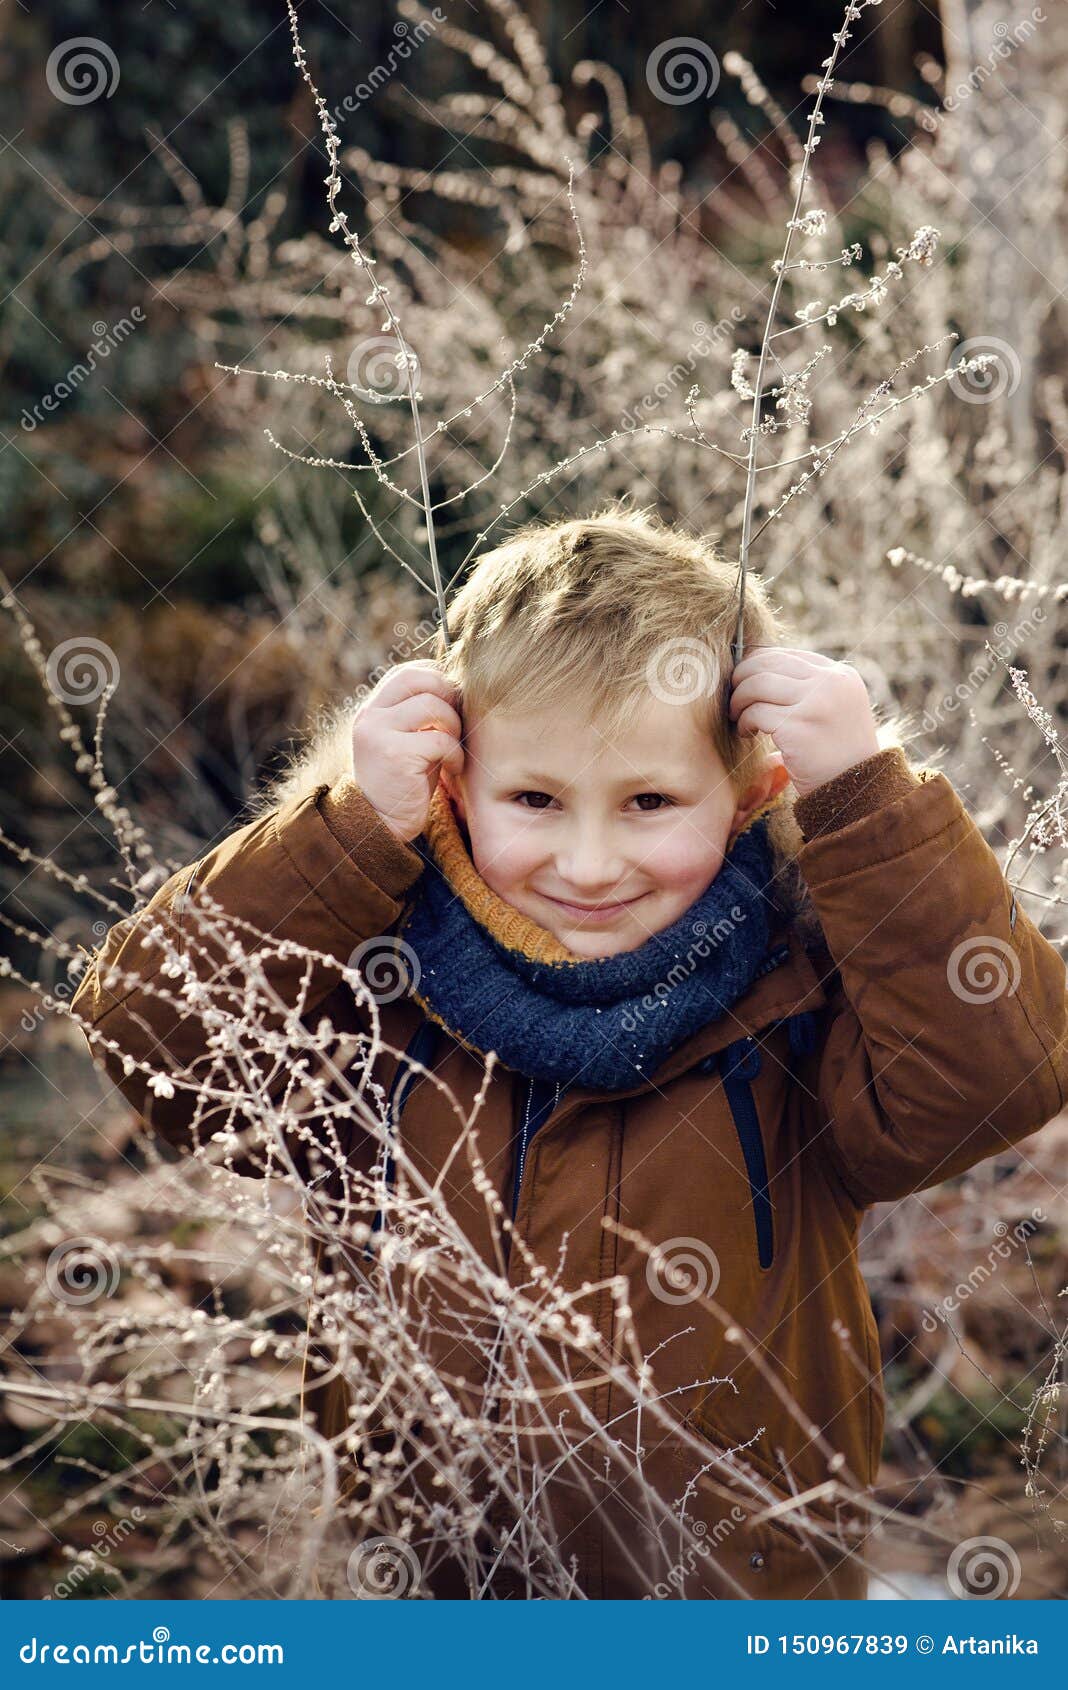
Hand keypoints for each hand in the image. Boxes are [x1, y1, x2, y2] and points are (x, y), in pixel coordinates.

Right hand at [350, 661, 463, 841]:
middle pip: (419, 680)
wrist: (380, 827)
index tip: (453, 703)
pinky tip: (452, 768)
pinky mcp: (394, 755)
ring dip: (453, 726)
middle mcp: (371, 717)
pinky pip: (439, 739)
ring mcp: (379, 733)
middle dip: (448, 696)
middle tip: (458, 723)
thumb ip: (423, 717)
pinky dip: (454, 753)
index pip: (407, 674)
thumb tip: (461, 690)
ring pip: (432, 705)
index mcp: (373, 711)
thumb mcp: (409, 742)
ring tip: (453, 749)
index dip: (437, 680)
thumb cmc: (404, 784)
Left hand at [727, 646, 880, 798]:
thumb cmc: (836, 753)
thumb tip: (756, 669)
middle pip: (768, 663)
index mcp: (840, 675)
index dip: (758, 665)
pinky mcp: (797, 726)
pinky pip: (755, 713)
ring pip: (757, 684)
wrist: (854, 790)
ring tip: (737, 716)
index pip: (787, 655)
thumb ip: (808, 688)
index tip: (744, 682)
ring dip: (738, 700)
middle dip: (742, 677)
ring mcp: (814, 703)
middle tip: (732, 696)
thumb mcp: (834, 709)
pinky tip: (746, 733)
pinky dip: (744, 722)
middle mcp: (830, 683)